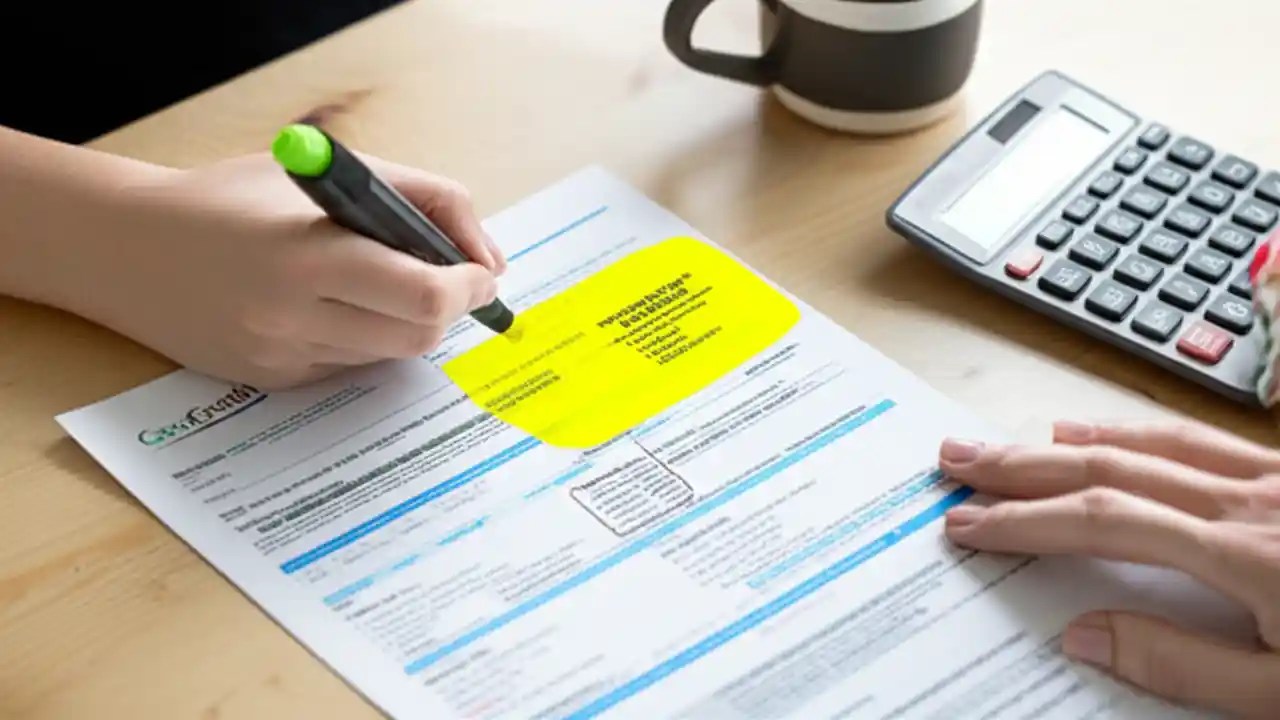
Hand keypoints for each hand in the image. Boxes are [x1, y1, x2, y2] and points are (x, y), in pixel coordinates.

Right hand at [69, 152, 506, 388]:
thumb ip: (421, 197)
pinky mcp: (272, 380)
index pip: (425, 295)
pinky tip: (334, 305)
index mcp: (308, 255)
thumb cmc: (233, 196)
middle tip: (451, 281)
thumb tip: (485, 257)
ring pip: (390, 353)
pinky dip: (365, 336)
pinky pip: (350, 366)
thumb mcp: (328, 171)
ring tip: (381, 281)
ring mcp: (281, 357)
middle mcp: (292, 317)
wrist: (126, 246)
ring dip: (408, 322)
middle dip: (451, 308)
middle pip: (420, 335)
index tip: (481, 272)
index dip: (470, 286)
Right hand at [938, 419, 1279, 718]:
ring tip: (1012, 444)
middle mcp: (1252, 502)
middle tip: (960, 460)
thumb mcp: (1279, 695)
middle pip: (1111, 468)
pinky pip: (1200, 435)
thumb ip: (1183, 665)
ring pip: (1150, 442)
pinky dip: (1140, 430)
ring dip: (1071, 442)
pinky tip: (1109, 433)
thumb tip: (1082, 637)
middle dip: (1024, 466)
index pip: (1104, 523)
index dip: (1026, 520)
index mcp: (1244, 557)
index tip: (970, 523)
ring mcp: (1275, 479)